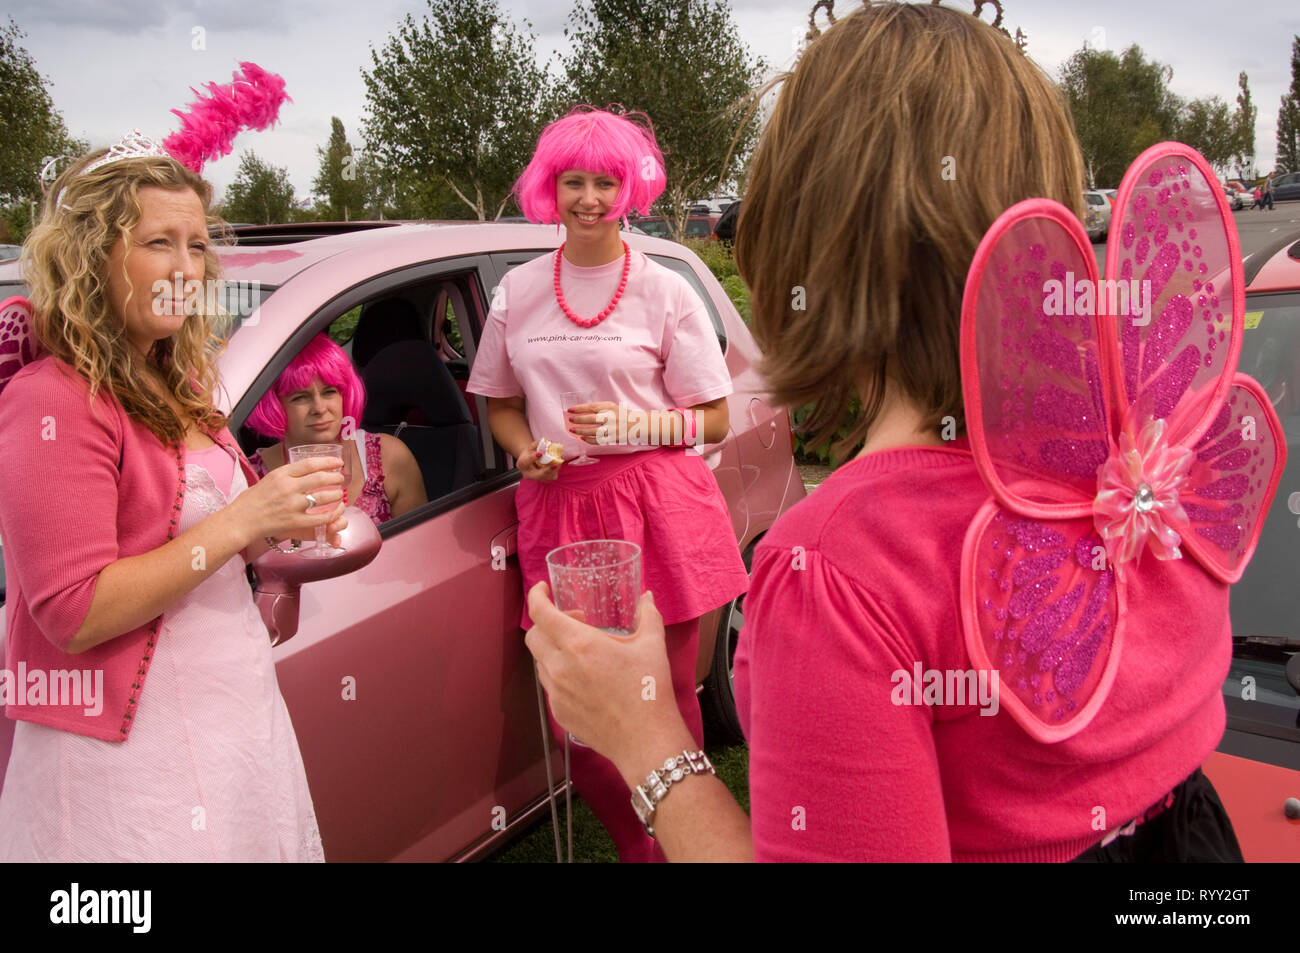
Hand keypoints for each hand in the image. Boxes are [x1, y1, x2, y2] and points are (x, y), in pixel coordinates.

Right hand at [232, 455, 346, 546]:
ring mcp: (292, 506)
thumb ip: (288, 475)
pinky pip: (320, 518)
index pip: (310, 464)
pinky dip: (331, 514)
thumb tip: (308, 470)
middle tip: (340, 478)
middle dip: (335, 477)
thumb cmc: (253, 500)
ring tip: (338, 493)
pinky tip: (334, 512)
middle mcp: (288, 488)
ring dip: (335, 494)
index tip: (338, 462)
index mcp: (281, 475)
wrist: (240, 520)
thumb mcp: (269, 479)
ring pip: (323, 497)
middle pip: (320, 478)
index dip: (328, 462)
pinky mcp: (294, 522)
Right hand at [516, 445, 560, 481]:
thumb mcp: (530, 447)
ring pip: (546, 478)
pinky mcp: (542, 480)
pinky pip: (550, 478)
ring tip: (558, 463)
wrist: (528, 461)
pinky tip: (558, 465)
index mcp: (522, 464)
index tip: (540, 453)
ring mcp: (535, 478)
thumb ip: (537, 444)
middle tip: (555, 465)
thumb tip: (547, 442)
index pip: (526, 462)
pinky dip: (555, 472)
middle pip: (537, 475)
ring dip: (553, 471)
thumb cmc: (529, 453)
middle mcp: (527, 474)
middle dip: (547, 470)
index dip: (533, 458)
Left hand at [525, 582, 679, 776]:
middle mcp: (560, 666)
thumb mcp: (652, 645)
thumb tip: (647, 597)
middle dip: (547, 622)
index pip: (540, 613)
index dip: (537, 596)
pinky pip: (549, 685)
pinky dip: (559, 674)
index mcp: (579, 644)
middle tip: (574, 622)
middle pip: (534, 636)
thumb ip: (648, 615)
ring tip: (581, 651)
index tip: (544, 590)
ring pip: (539, 661)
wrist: (645, 740)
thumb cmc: (649, 690)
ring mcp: (556, 692)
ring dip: (553, 649)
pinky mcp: (558, 712)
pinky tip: (584, 678)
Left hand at [566, 401, 619, 444]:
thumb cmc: (618, 414)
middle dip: (579, 420)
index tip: (570, 410)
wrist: (635, 424)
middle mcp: (611, 418)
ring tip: (572, 430)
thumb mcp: (609, 406)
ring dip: (581, 431)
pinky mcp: (613, 439)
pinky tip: (582, 438)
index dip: (579, 408)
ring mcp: (612, 429)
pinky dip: (588, 440)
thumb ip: (597, 408)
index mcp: (609, 408)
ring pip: (593, 431)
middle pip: (592, 419)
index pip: (592, 407)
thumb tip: (579, 411)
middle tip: (570, 420)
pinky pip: (598, 441)